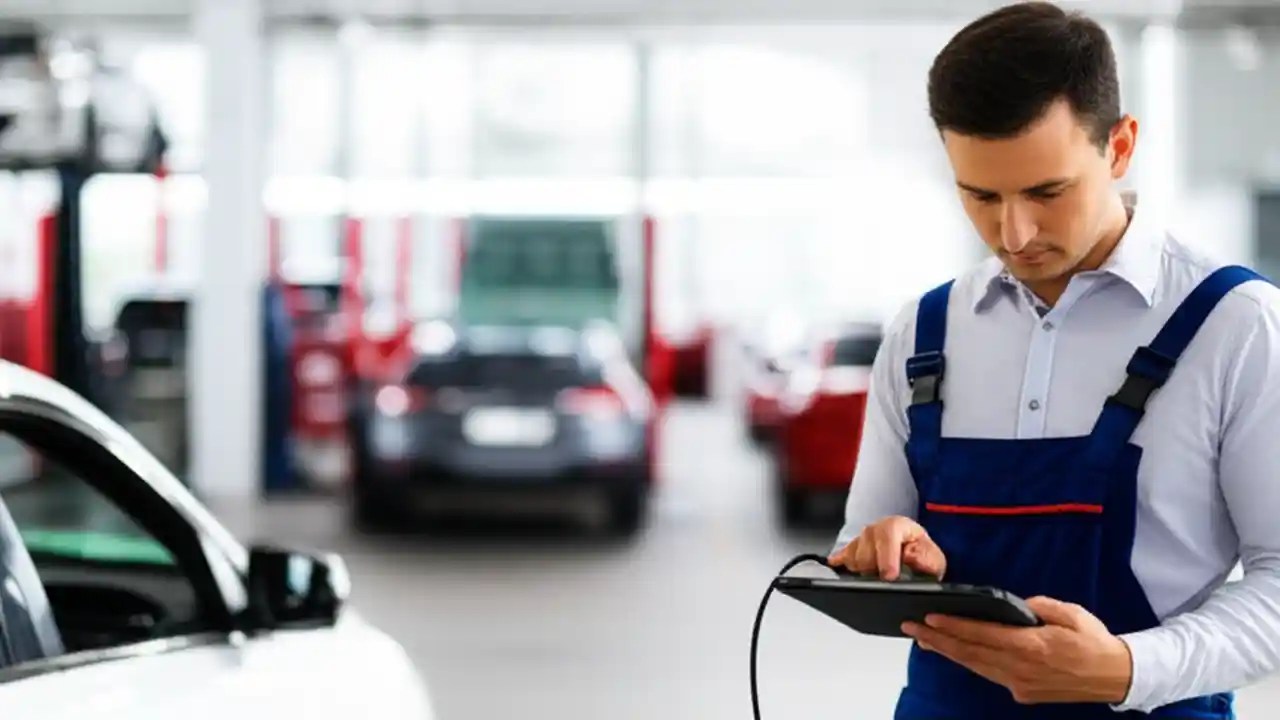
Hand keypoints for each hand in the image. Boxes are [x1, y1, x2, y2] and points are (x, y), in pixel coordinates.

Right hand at [827, 516, 946, 580]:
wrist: (916, 559)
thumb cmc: (923, 557)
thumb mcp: (934, 559)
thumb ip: (926, 558)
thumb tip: (910, 556)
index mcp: (897, 525)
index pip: (887, 535)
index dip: (887, 557)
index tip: (889, 576)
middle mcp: (875, 529)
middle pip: (865, 549)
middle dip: (875, 569)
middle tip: (887, 580)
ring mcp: (860, 539)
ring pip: (851, 558)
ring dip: (863, 571)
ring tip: (878, 576)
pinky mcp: (850, 550)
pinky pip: (840, 558)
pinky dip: (842, 567)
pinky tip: (848, 574)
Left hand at [902, 596, 1133, 704]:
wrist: (1116, 676)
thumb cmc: (1094, 642)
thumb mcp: (1069, 613)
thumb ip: (1038, 606)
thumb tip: (1015, 605)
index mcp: (1033, 646)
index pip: (982, 635)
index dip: (953, 627)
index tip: (930, 618)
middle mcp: (1022, 669)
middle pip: (970, 653)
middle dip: (937, 639)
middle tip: (911, 627)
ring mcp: (1021, 684)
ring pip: (975, 666)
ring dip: (948, 652)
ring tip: (924, 638)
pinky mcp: (1023, 692)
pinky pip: (989, 674)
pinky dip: (969, 662)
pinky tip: (955, 652)